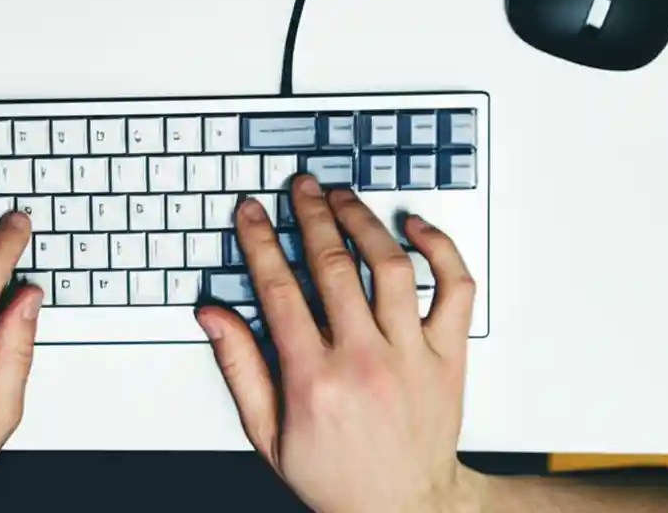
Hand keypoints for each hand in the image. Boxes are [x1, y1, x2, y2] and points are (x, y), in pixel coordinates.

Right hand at [196, 175, 483, 512]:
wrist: (403, 507)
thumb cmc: (334, 473)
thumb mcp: (267, 433)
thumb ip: (239, 367)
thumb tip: (214, 315)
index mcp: (313, 380)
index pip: (279, 290)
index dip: (260, 242)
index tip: (252, 212)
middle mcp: (364, 361)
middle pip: (333, 266)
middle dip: (310, 216)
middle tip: (299, 187)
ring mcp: (412, 355)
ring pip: (391, 266)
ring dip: (363, 222)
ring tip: (344, 198)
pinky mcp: (449, 356)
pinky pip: (454, 289)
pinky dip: (441, 249)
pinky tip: (416, 227)